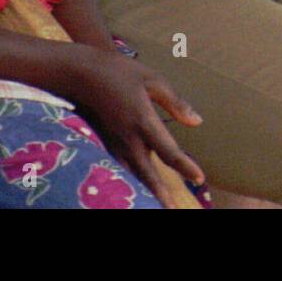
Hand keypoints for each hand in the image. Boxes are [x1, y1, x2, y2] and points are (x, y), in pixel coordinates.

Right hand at [71, 45, 204, 208]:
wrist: (81, 73)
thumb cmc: (120, 72)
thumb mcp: (153, 80)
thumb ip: (175, 103)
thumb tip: (197, 121)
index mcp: (143, 121)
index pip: (168, 152)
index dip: (185, 167)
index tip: (199, 178)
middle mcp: (128, 137)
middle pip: (147, 173)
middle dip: (161, 193)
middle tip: (173, 209)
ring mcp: (114, 142)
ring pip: (132, 173)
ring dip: (145, 189)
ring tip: (158, 203)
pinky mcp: (104, 141)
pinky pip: (120, 166)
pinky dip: (131, 177)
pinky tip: (136, 182)